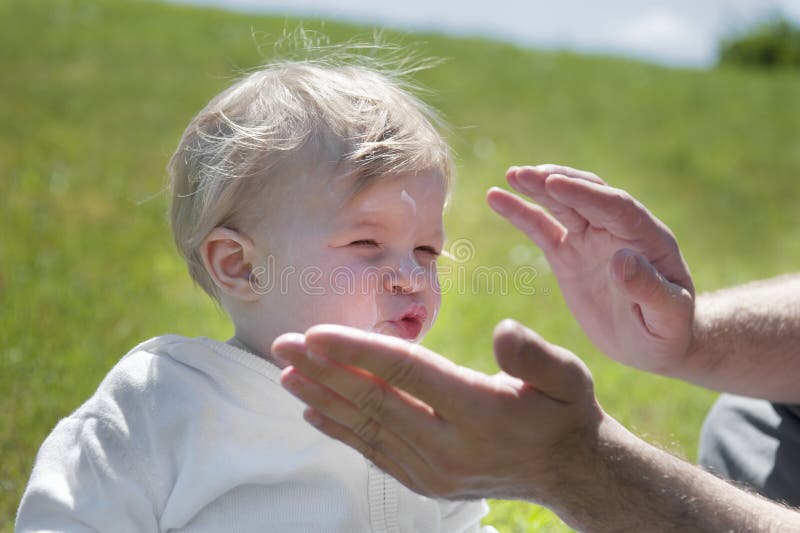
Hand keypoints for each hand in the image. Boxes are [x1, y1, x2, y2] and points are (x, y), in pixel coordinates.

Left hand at [272, 321, 603, 502]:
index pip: (406, 373)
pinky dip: (340, 430)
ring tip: (286, 373)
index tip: (316, 333)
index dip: (357, 351)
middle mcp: (449, 447)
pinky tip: (313, 410)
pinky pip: (373, 451)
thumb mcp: (568, 376)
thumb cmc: (564, 410)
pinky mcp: (425, 480)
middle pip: (374, 401)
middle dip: (324, 370)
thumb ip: (535, 355)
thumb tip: (501, 333)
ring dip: (322, 397)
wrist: (568, 470)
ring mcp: (433, 470)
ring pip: (367, 427)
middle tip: (283, 344)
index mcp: (479, 412)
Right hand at [488, 165, 694, 373]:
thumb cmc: (668, 331)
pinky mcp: (568, 253)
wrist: (651, 343)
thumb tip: (622, 261)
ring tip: (510, 176)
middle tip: (524, 174)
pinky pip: (541, 228)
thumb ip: (650, 289)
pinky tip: (496, 197)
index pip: (615, 207)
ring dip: (537, 188)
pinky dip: (520, 212)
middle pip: (586, 196)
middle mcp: (618, 230)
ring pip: (561, 205)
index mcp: (648, 238)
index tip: (555, 184)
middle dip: (556, 183)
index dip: (585, 194)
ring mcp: (590, 239)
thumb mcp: (668, 316)